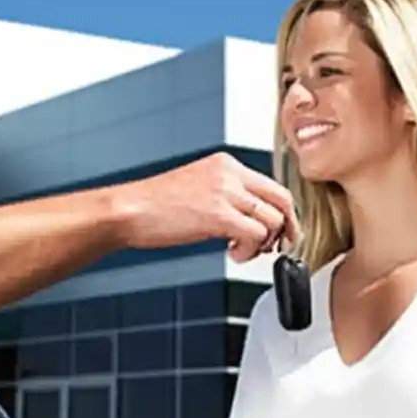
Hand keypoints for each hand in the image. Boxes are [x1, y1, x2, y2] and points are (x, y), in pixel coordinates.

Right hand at [112, 152, 297, 261]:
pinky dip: (250, 250)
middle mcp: (229, 174)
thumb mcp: (198, 187)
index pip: (272, 185)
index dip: (283, 213)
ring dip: (264, 243)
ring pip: (272, 220)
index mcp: (225, 164)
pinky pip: (256, 235)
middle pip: (282, 199)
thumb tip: (250, 218)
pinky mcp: (218, 216)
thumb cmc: (155, 205)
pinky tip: (233, 253)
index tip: (282, 231)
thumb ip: (226, 195)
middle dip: (287, 228)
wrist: (129, 210)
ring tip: (242, 251)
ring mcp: (225, 193)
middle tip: (279, 246)